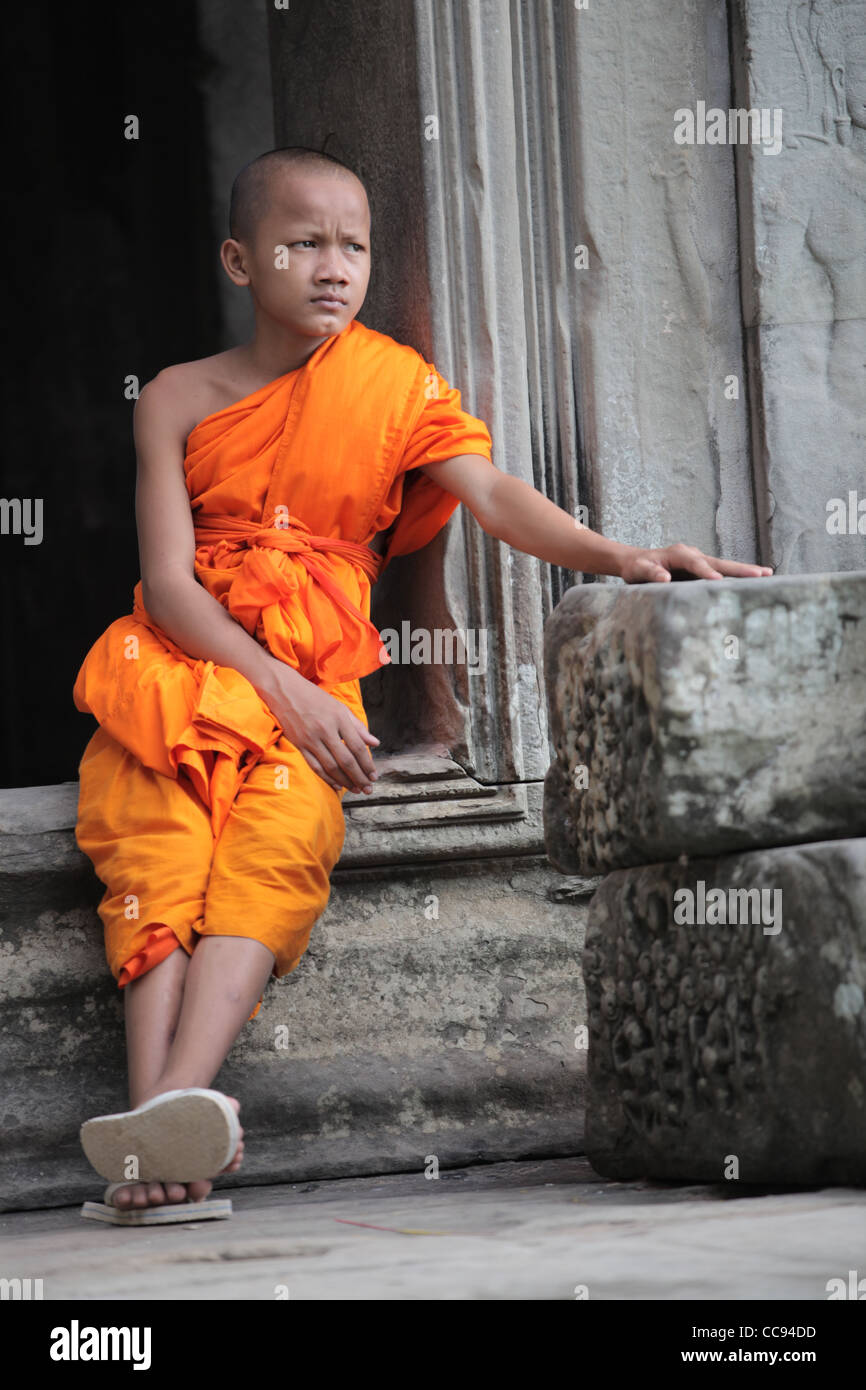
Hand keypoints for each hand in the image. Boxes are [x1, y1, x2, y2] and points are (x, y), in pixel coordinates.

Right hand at [257, 662, 379, 794]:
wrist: (283, 690)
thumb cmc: (314, 697)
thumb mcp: (339, 707)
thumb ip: (358, 726)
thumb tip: (375, 743)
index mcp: (339, 718)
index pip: (358, 747)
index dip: (367, 764)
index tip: (374, 775)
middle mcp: (326, 729)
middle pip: (346, 760)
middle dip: (359, 777)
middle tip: (368, 789)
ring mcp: (311, 738)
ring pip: (331, 767)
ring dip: (345, 781)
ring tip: (355, 789)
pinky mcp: (299, 745)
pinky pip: (314, 766)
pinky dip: (327, 778)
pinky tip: (336, 785)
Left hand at [618, 543, 772, 583]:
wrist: (637, 561)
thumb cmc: (637, 567)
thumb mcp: (638, 570)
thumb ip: (650, 573)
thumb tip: (664, 577)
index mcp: (679, 554)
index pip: (696, 564)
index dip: (707, 572)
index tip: (719, 580)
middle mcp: (693, 554)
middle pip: (719, 562)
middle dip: (740, 568)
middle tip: (762, 573)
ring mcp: (699, 560)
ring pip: (724, 565)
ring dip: (744, 570)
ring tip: (767, 574)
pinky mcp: (701, 569)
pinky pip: (721, 572)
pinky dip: (736, 576)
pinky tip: (753, 581)